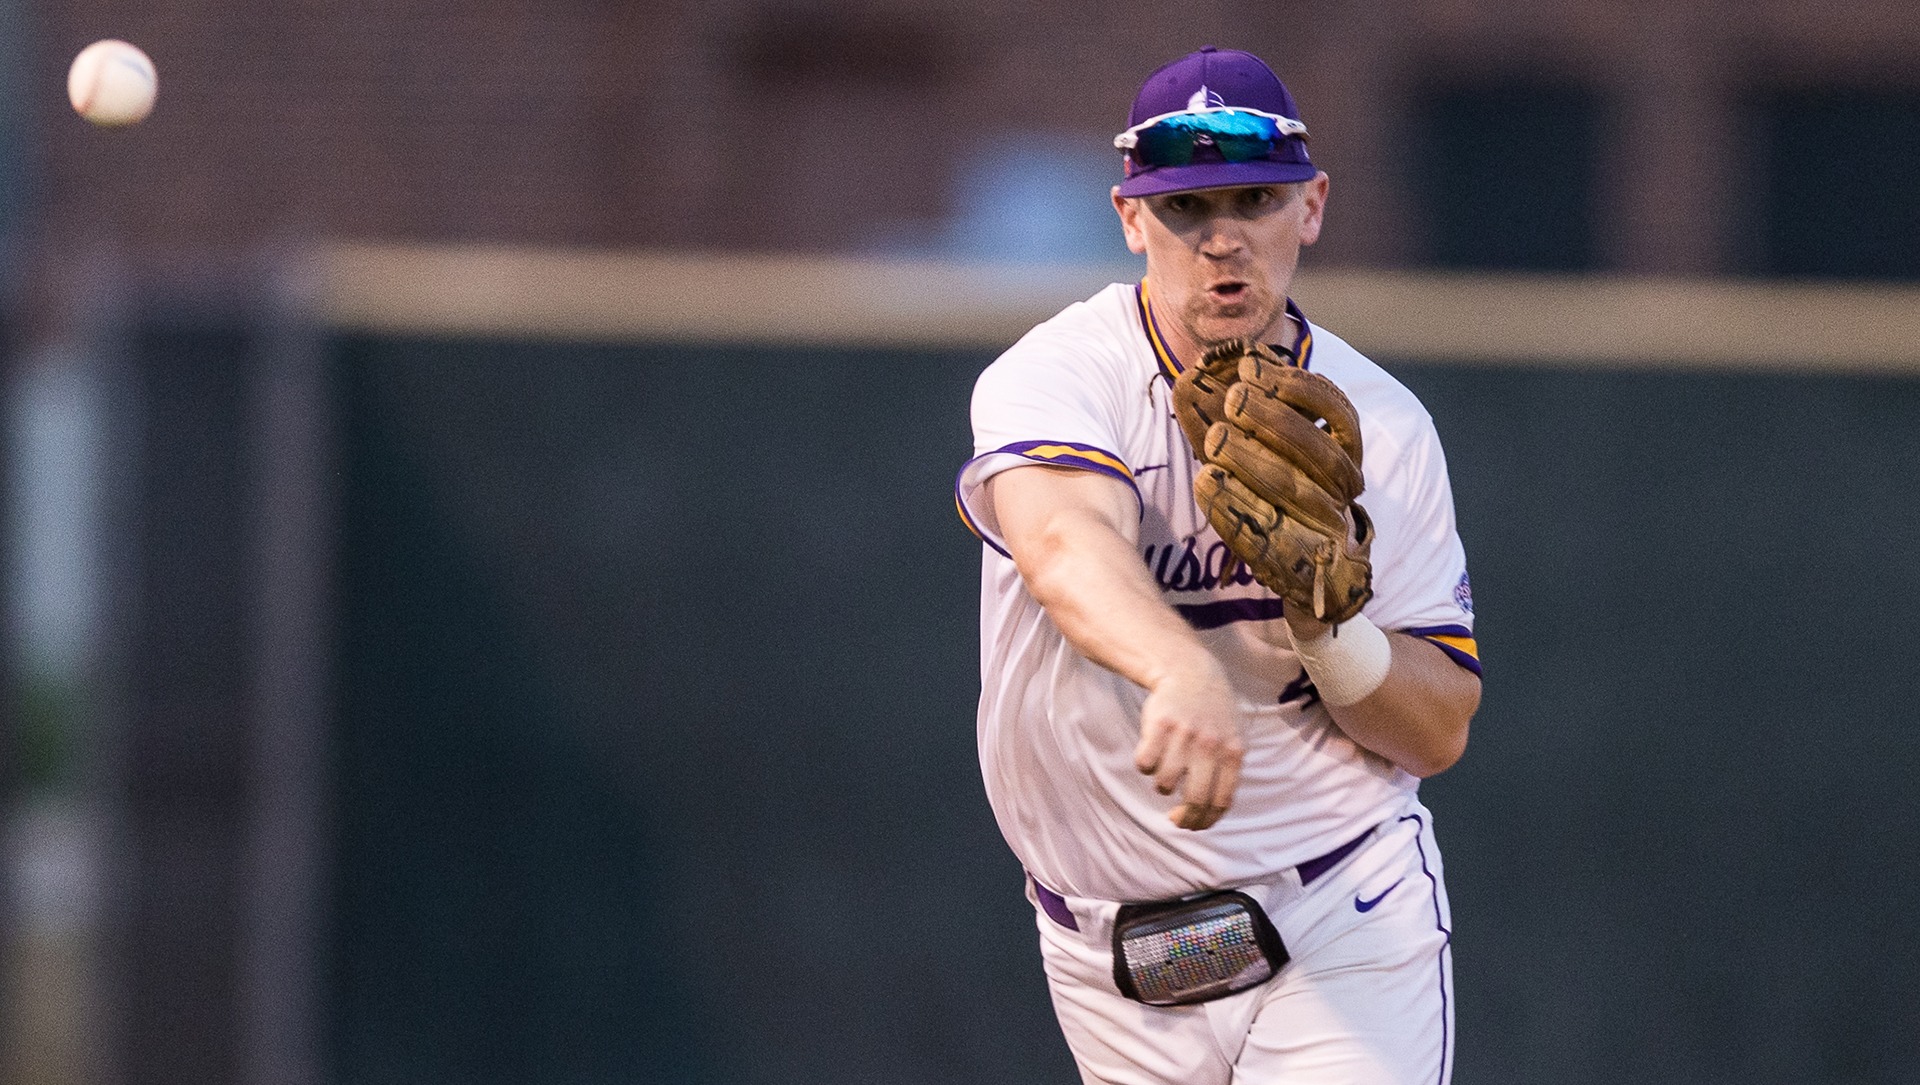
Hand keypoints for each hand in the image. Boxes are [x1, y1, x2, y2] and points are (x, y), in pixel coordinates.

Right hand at [1132, 662, 1244, 829]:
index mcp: (1233, 752)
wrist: (1189, 672)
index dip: (1205, 821)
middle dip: (1184, 817)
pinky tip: (1152, 754)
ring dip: (1162, 785)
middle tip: (1175, 818)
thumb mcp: (1232, 738)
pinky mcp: (1159, 726)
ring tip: (1166, 770)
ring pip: (1165, 784)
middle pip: (1195, 800)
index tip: (1193, 825)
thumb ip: (1226, 771)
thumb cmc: (1212, 712)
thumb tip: (1209, 812)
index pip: (1221, 801)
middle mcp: (1210, 746)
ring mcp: (1184, 735)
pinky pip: (1145, 764)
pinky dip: (1146, 766)